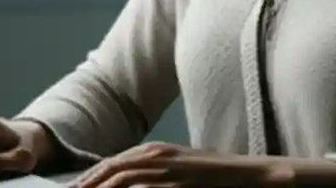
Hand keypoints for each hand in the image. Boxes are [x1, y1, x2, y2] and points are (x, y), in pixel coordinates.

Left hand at [70, 143, 268, 187]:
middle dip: (86, 185)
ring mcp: (166, 171)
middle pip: (110, 170)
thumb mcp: (179, 167)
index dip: (89, 178)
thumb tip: (128, 183)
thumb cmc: (214, 175)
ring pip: (121, 179)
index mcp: (154, 151)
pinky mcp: (177, 185)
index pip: (111, 163)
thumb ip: (153, 172)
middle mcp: (156, 156)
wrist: (249, 175)